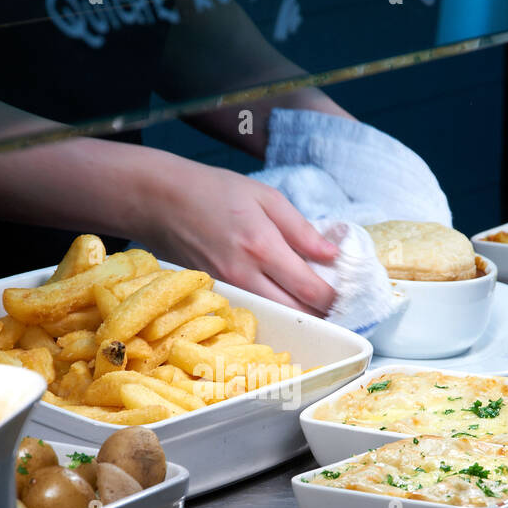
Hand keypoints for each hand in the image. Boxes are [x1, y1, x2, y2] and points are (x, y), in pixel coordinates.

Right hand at [137, 162, 338, 313]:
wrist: (162, 201)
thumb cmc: (215, 191)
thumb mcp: (266, 198)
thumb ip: (302, 229)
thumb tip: (332, 255)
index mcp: (263, 246)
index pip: (310, 289)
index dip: (334, 299)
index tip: (346, 296)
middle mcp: (246, 274)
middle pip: (295, 313)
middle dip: (320, 313)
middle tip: (335, 305)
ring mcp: (229, 288)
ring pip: (275, 316)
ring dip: (298, 315)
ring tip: (314, 304)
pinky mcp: (217, 293)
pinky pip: (253, 310)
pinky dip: (273, 309)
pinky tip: (282, 299)